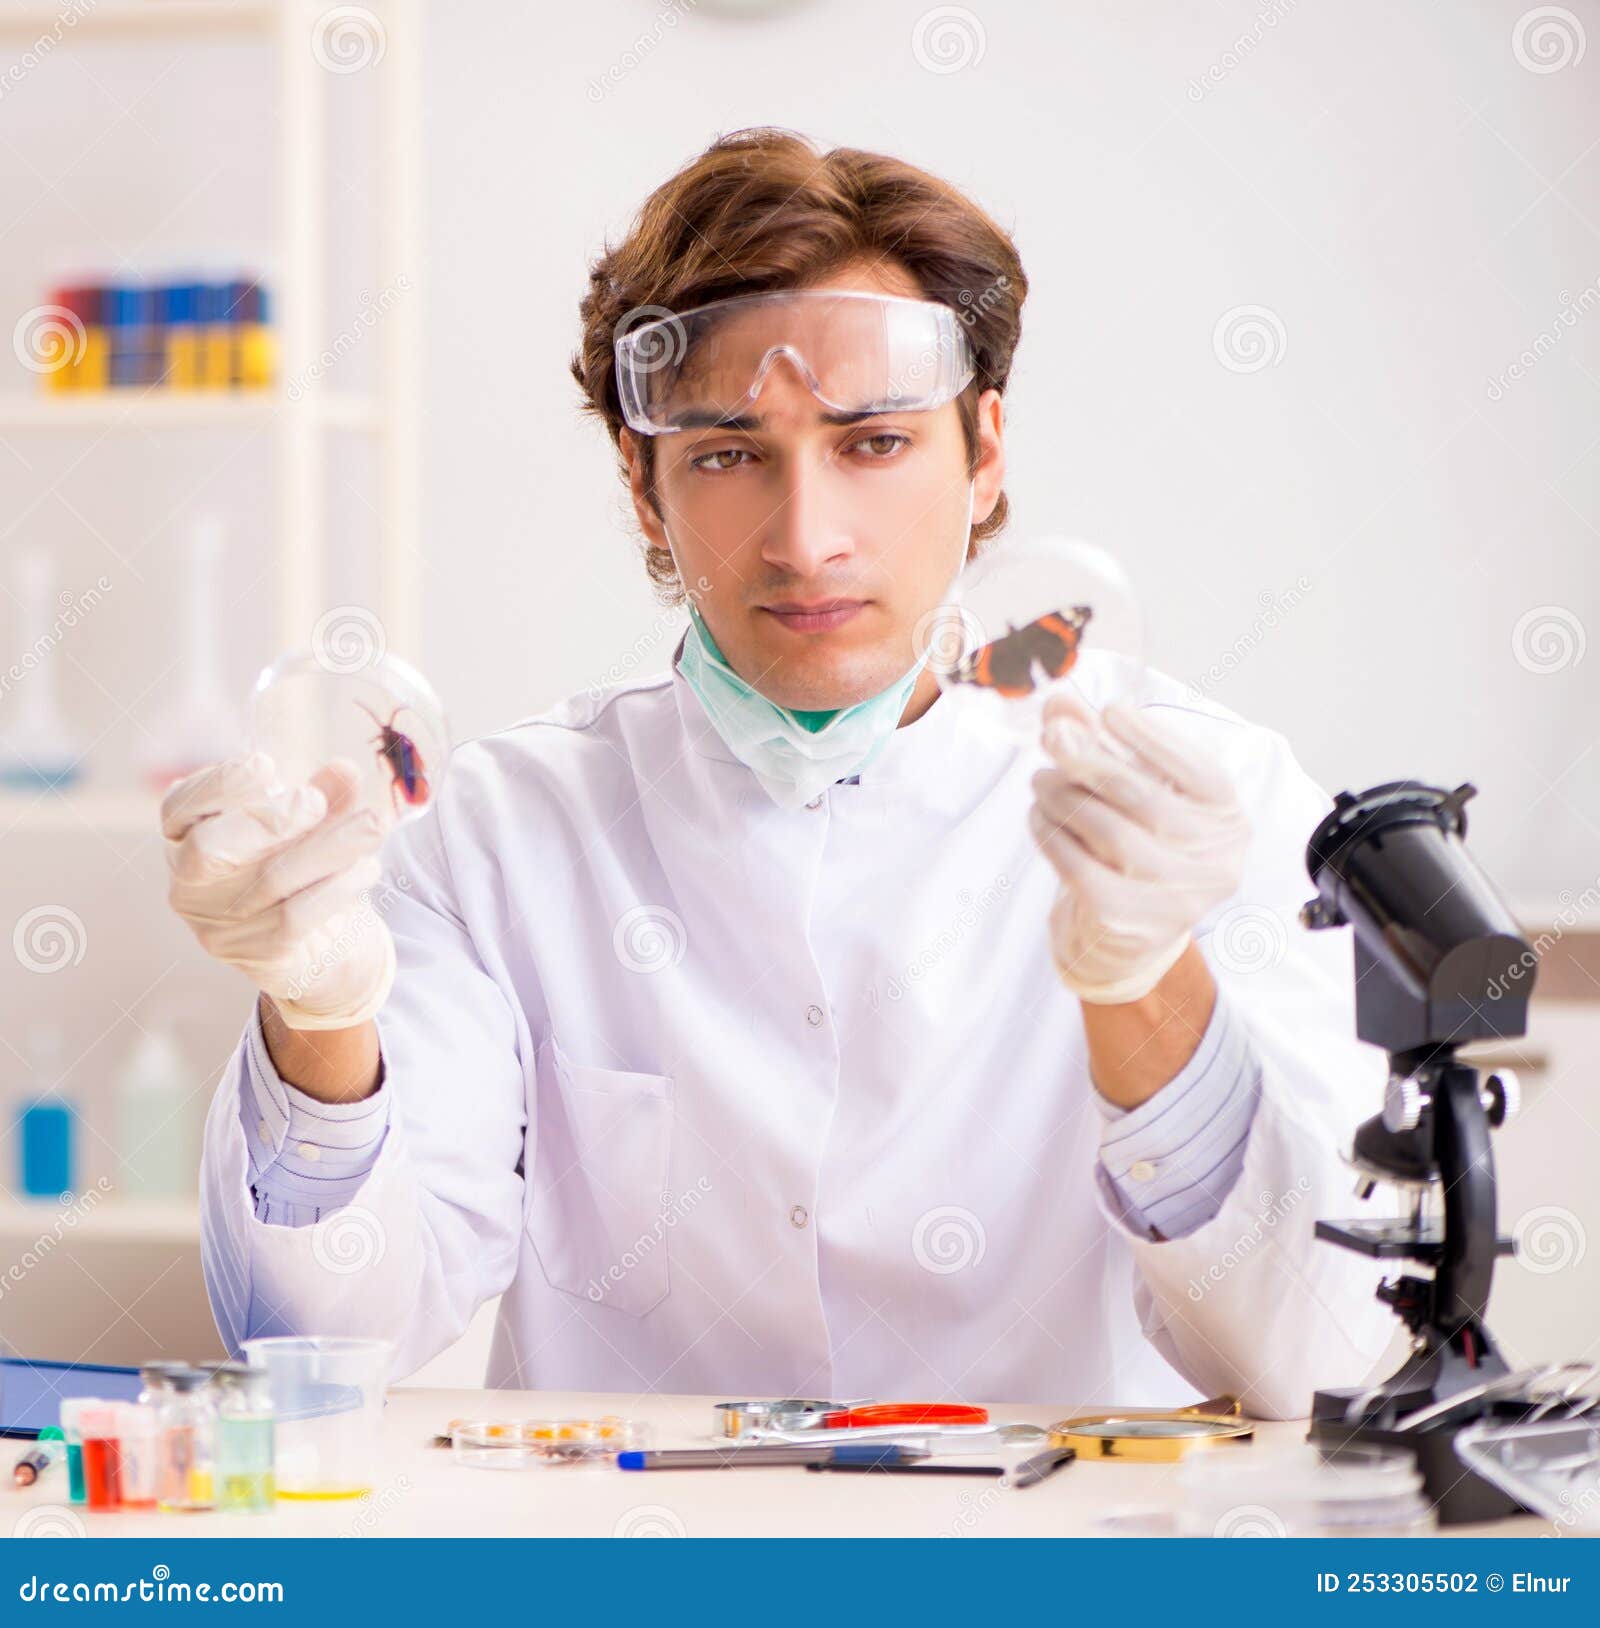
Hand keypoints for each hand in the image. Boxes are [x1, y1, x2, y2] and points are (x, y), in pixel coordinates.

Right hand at [161, 753, 395, 1030]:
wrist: (321, 948)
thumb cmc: (303, 869)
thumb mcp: (312, 826)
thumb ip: (324, 796)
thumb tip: (345, 771)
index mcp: (186, 841)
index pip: (178, 809)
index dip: (217, 785)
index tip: (266, 766)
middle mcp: (192, 887)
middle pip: (210, 849)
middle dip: (266, 819)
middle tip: (314, 800)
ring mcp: (221, 927)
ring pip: (271, 879)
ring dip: (331, 845)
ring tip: (375, 823)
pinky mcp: (259, 956)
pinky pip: (299, 915)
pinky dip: (339, 885)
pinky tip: (368, 868)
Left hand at [1029, 694, 1250, 1003]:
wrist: (1127, 935)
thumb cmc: (1137, 843)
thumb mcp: (1133, 789)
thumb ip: (1102, 742)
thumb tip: (1059, 703)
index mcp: (1228, 819)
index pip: (1197, 771)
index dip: (1153, 738)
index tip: (1110, 710)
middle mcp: (1214, 861)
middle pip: (1146, 799)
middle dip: (1092, 760)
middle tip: (1053, 736)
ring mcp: (1175, 897)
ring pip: (1109, 833)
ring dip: (1064, 796)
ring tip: (1040, 779)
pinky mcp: (1130, 921)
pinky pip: (1080, 867)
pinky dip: (1052, 834)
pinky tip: (1039, 815)